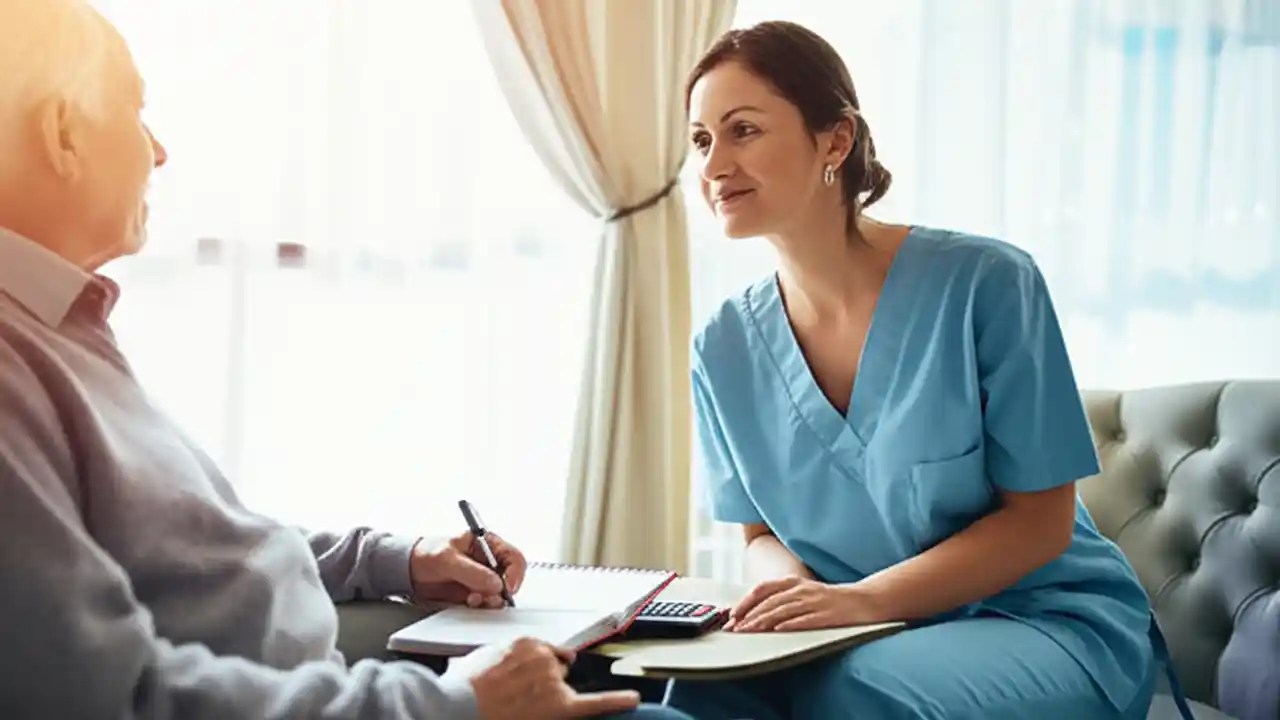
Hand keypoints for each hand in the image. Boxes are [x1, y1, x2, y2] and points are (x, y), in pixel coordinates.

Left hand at [409, 531, 526, 607]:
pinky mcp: (476, 593)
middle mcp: (489, 561)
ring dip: (491, 600)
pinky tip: (469, 602)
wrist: (408, 571)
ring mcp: (483, 579)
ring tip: (473, 599)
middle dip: (502, 590)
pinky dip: (482, 606)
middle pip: (511, 578)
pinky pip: (488, 603)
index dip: (515, 573)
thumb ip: (472, 572)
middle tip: (489, 598)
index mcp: (488, 544)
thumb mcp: (448, 559)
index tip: (506, 588)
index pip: (514, 557)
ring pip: (500, 593)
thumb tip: (496, 584)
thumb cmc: (427, 555)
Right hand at [449, 638, 640, 719]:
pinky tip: (632, 699)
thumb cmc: (464, 686)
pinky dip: (616, 700)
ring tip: (520, 706)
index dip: (536, 668)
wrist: (459, 707)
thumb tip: (511, 663)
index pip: (544, 653)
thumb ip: (508, 656)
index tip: (528, 676)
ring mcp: (553, 681)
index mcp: (526, 642)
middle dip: (543, 682)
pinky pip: (595, 702)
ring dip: (548, 697)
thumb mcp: (484, 656)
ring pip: (562, 689)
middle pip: (556, 671)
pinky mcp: (561, 705)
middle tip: (518, 696)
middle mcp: (545, 657)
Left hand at [724, 577, 881, 631]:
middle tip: (734, 629)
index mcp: (793, 582)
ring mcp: (814, 601)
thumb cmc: (831, 600)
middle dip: (749, 616)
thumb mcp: (804, 594)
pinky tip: (778, 630)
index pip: (762, 589)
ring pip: (783, 611)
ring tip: (748, 632)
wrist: (865, 600)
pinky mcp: (827, 615)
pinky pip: (806, 619)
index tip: (731, 615)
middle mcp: (801, 589)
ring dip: (763, 622)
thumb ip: (782, 600)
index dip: (745, 601)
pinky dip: (790, 624)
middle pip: (769, 602)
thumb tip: (755, 614)